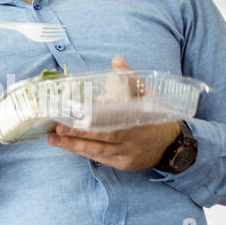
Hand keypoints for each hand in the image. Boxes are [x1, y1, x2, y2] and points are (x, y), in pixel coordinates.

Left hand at [46, 58, 179, 169]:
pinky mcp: (123, 164)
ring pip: (98, 150)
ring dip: (74, 145)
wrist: (171, 145)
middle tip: (58, 127)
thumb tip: (116, 60)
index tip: (77, 113)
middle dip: (79, 133)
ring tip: (53, 138)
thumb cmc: (155, 116)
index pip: (117, 121)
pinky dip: (82, 151)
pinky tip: (66, 145)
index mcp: (143, 120)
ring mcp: (128, 154)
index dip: (96, 119)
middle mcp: (135, 140)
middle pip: (104, 138)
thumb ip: (132, 79)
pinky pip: (100, 158)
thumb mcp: (150, 95)